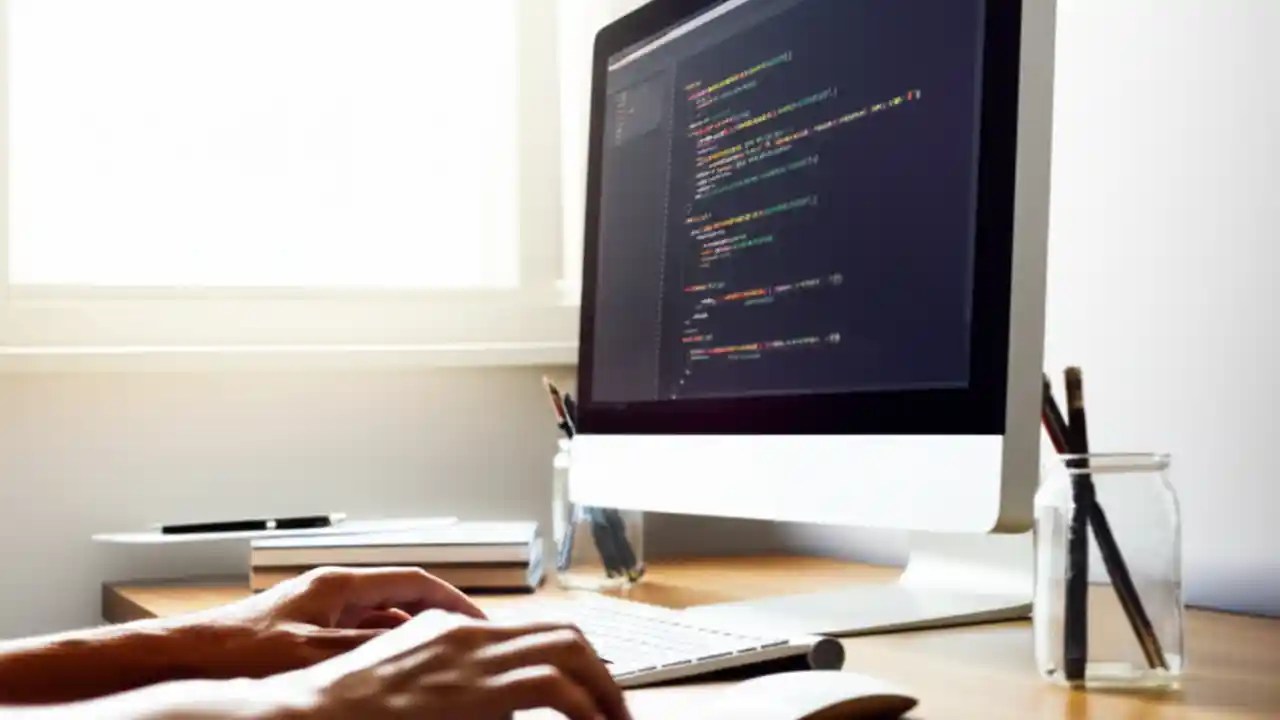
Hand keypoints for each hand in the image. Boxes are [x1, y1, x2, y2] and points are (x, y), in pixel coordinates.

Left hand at [187, 566, 484, 679]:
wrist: (186, 659)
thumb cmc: (241, 652)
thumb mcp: (319, 653)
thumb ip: (373, 646)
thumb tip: (424, 645)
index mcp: (341, 584)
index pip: (416, 581)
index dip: (455, 601)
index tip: (481, 622)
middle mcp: (333, 589)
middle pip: (402, 597)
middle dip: (438, 618)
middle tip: (467, 643)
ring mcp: (318, 609)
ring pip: (380, 617)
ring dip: (409, 635)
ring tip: (436, 660)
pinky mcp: (304, 629)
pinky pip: (357, 633)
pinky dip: (380, 647)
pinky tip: (387, 670)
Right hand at [294, 616, 630, 719]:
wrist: (308, 714)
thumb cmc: (344, 708)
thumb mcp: (402, 677)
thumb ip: (447, 679)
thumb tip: (490, 705)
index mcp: (451, 630)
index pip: (533, 631)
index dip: (573, 658)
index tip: (593, 690)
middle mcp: (468, 634)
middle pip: (562, 634)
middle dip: (601, 671)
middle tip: (616, 709)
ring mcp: (474, 656)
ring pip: (569, 651)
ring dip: (603, 690)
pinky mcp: (476, 688)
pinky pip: (553, 687)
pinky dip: (586, 708)